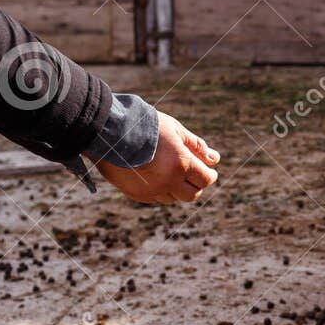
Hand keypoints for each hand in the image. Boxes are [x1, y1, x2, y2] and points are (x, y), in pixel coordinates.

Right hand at [94, 112, 219, 203]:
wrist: (109, 131)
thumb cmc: (146, 126)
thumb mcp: (175, 130)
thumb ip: (196, 146)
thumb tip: (214, 159)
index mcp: (181, 164)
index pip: (205, 180)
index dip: (210, 176)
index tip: (209, 171)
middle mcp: (167, 182)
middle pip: (192, 195)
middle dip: (196, 185)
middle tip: (194, 175)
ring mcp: (151, 191)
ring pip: (173, 198)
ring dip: (177, 189)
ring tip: (172, 174)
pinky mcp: (136, 194)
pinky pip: (155, 198)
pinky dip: (160, 191)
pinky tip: (157, 177)